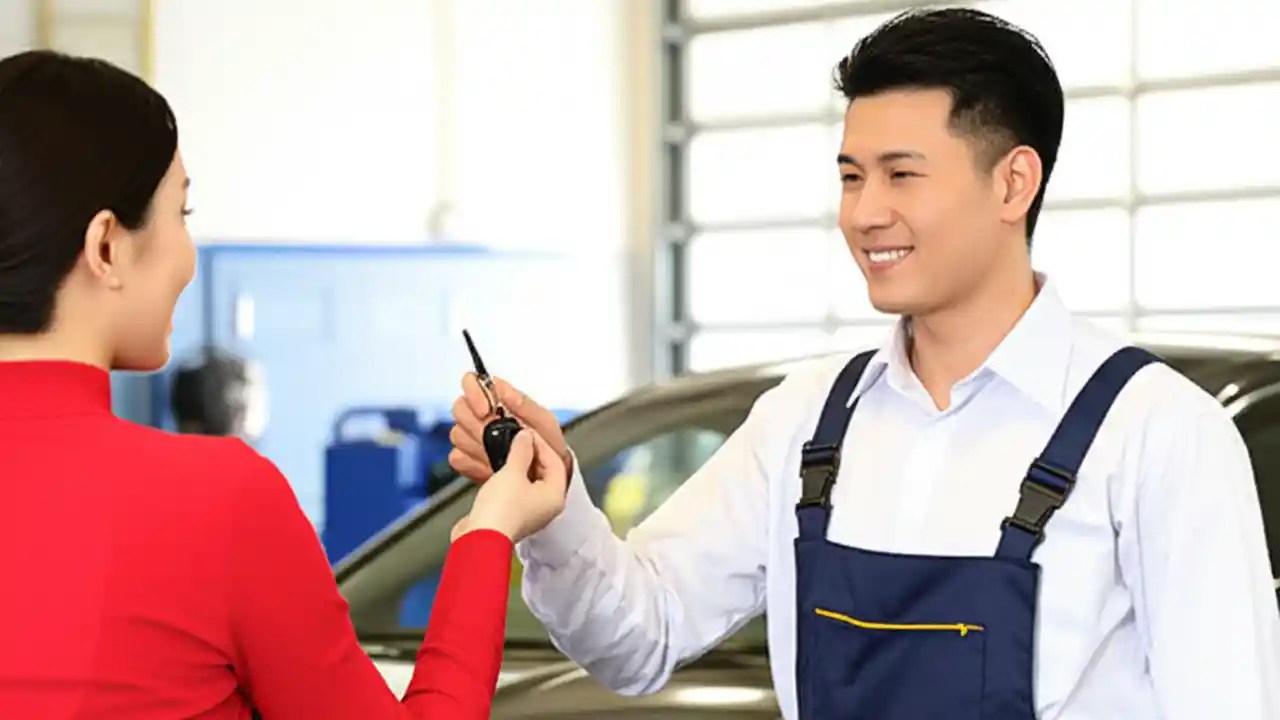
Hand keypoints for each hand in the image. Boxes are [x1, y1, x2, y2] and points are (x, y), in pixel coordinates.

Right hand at [448, 373, 571, 483]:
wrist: (548, 481)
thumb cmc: (549, 448)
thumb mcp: (545, 425)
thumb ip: (525, 405)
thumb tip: (503, 388)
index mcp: (498, 400)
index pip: (471, 381)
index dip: (475, 394)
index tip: (486, 410)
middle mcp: (480, 416)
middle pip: (459, 408)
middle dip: (477, 424)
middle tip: (496, 436)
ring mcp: (471, 438)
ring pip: (457, 434)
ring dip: (478, 445)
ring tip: (499, 453)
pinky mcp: (467, 461)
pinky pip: (457, 458)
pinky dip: (474, 464)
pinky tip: (492, 467)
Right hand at [453, 429, 567, 542]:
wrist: (477, 539)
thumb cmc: (500, 511)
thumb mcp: (512, 472)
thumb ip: (521, 451)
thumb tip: (525, 436)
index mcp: (554, 496)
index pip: (556, 461)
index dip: (541, 444)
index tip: (527, 432)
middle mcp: (546, 506)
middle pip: (544, 471)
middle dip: (530, 453)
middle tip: (517, 439)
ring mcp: (529, 512)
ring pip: (529, 480)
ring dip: (518, 464)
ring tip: (507, 449)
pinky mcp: (512, 515)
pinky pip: (516, 490)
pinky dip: (509, 477)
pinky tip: (498, 467)